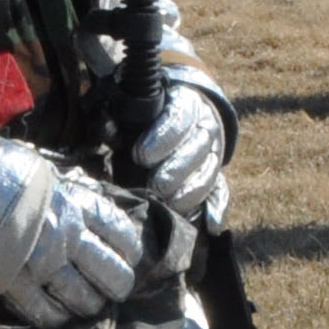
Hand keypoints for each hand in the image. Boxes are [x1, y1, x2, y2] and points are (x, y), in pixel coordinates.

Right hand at [0, 139, 146, 322]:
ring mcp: (40, 261)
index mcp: (73, 202)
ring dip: (90, 304)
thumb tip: (79, 204)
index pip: (117, 229)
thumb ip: (64, 192)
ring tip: (91, 305)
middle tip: (117, 288)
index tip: (131, 254)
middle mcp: (65, 234)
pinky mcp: (13, 281)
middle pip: (109, 270)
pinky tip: (58, 317)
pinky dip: (54, 317)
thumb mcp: (41, 172)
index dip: (129, 246)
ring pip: (81, 296)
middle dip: (118, 283)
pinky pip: (43, 310)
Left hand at [129, 75, 231, 216]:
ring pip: (210, 171)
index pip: (179, 117)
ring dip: (191, 192)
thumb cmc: (147, 118)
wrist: (181, 119)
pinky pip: (221, 192)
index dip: (162, 137)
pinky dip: (217, 208)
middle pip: (198, 147)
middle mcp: (205, 128)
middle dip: (176, 170)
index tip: (140, 155)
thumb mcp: (134, 113)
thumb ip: (119, 121)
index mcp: (185, 104)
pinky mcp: (217, 177)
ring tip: (170, 206)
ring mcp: (213, 154)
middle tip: (155, 187)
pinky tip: (209, 223)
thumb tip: (106, 130)